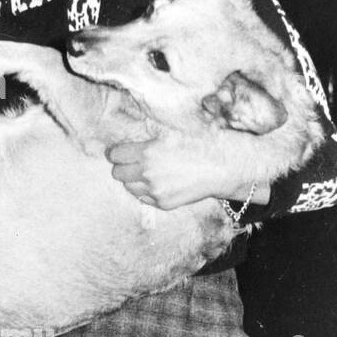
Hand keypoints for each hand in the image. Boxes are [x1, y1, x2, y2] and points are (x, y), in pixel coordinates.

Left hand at [107, 139, 268, 208]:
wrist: (221, 168)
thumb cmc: (200, 144)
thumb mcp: (172, 132)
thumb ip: (149, 136)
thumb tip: (131, 135)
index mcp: (148, 151)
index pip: (115, 154)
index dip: (116, 151)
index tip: (120, 150)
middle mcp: (148, 173)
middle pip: (117, 173)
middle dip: (122, 166)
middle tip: (132, 161)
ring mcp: (155, 191)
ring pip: (128, 187)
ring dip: (133, 179)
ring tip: (146, 172)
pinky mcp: (163, 204)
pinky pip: (142, 198)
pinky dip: (145, 191)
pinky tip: (157, 183)